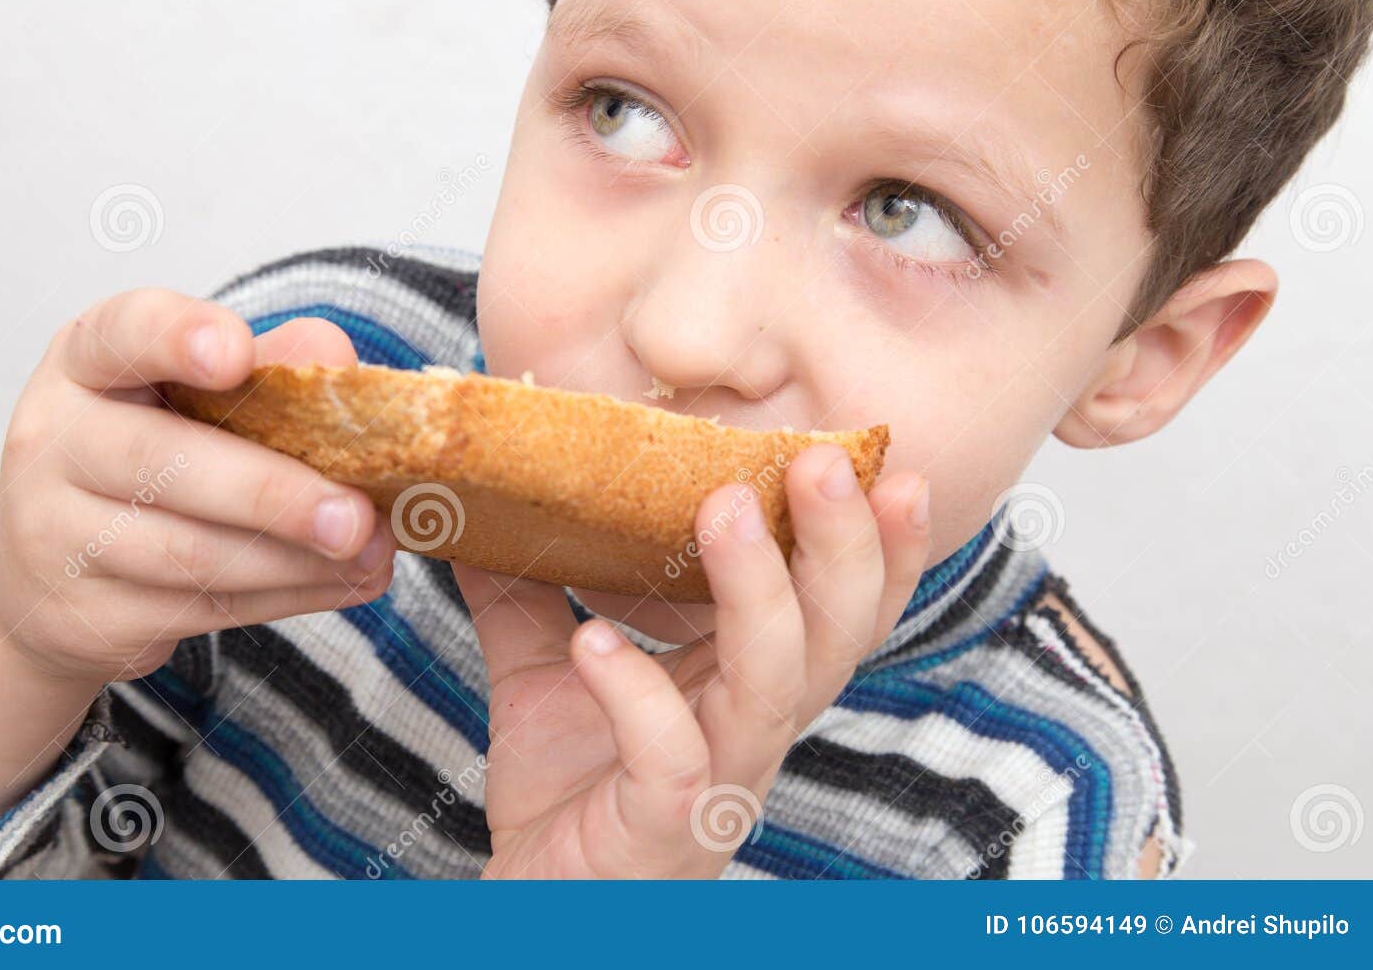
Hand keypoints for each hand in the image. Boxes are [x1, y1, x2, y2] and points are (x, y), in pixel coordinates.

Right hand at [0, 289, 395, 683]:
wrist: (47, 575)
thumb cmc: (147, 454)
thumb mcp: (191, 393)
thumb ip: (269, 367)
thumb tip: (338, 358)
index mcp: (86, 362)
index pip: (123, 331)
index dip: (177, 337)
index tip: (236, 353)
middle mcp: (53, 439)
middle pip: (162, 462)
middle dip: (272, 492)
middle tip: (357, 515)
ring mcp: (55, 533)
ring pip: (187, 553)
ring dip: (293, 559)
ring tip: (370, 554)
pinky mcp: (83, 613)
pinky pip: (196, 608)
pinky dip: (283, 597)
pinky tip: (341, 583)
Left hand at [454, 445, 929, 877]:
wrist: (535, 911)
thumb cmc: (566, 795)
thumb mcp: (547, 674)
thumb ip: (528, 593)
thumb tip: (485, 501)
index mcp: (747, 687)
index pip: (840, 610)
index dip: (880, 546)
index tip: (887, 463)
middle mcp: (752, 732)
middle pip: (836, 636)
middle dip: (844, 546)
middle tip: (823, 462)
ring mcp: (716, 782)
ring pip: (775, 686)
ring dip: (759, 593)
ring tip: (726, 508)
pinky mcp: (662, 828)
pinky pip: (669, 757)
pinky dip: (637, 693)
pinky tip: (595, 643)